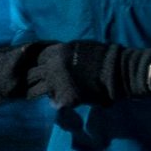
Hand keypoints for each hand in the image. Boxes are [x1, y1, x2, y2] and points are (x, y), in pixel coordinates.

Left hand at [26, 40, 150, 107]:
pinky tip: (61, 101)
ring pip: (36, 91)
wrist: (120, 71)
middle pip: (30, 75)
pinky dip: (56, 103)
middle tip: (32, 84)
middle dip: (31, 80)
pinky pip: (53, 102)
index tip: (36, 70)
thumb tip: (49, 59)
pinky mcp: (64, 98)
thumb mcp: (78, 48)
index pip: (34, 59)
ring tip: (41, 95)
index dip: (35, 66)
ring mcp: (56, 84)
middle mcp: (51, 67)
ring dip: (38, 93)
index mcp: (55, 52)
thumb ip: (61, 53)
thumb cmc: (103, 57)